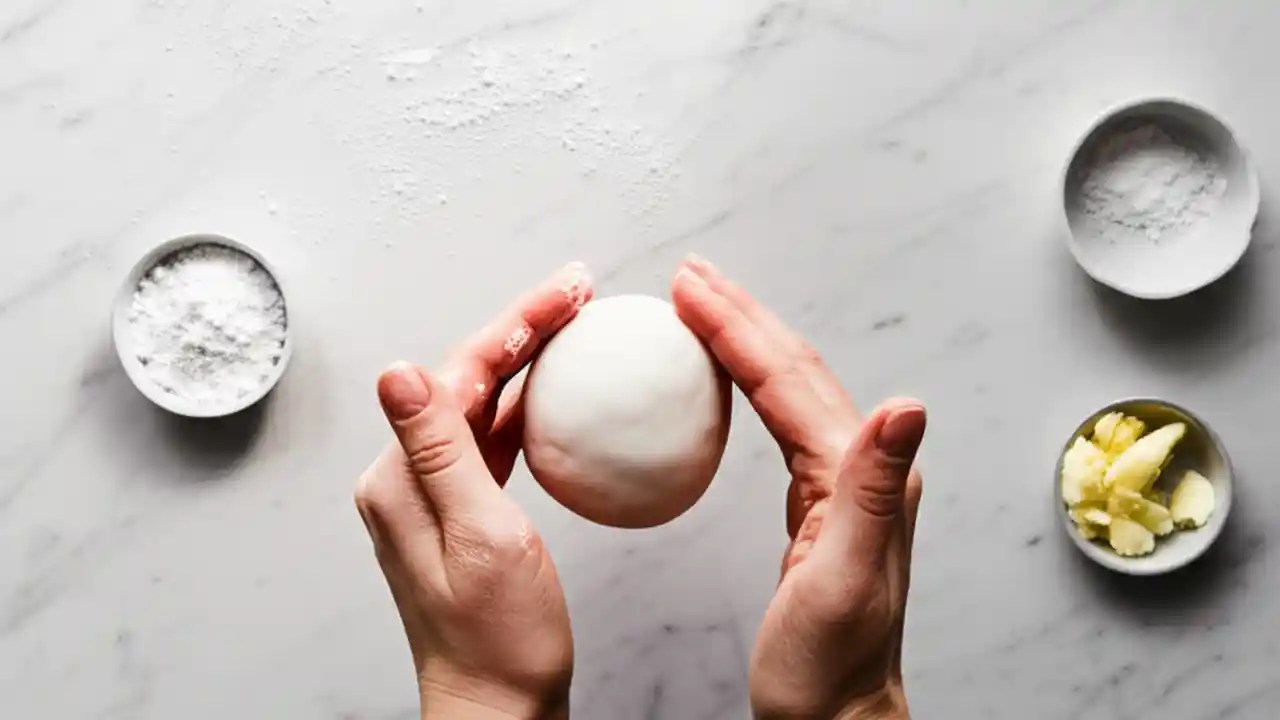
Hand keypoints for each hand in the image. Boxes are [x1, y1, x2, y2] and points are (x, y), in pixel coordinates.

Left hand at [356, 263, 592, 719]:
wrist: (497, 708)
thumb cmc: (497, 641)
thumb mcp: (479, 537)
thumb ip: (440, 450)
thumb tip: (397, 372)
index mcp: (399, 480)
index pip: (456, 374)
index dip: (514, 325)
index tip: (566, 292)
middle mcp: (405, 479)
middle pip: (466, 379)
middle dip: (524, 329)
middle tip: (579, 291)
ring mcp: (431, 495)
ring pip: (482, 403)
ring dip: (527, 360)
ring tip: (575, 323)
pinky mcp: (460, 511)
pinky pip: (493, 440)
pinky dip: (527, 409)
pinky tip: (556, 394)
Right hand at [672, 256, 923, 719]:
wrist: (837, 719)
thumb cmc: (829, 669)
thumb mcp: (846, 583)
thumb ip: (875, 490)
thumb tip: (907, 405)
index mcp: (863, 479)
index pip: (792, 382)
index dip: (738, 329)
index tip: (689, 291)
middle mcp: (862, 470)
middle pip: (793, 370)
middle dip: (739, 315)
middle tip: (687, 276)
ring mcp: (841, 486)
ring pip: (787, 388)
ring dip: (742, 340)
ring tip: (699, 307)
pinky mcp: (816, 505)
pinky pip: (777, 423)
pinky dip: (746, 386)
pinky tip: (723, 380)